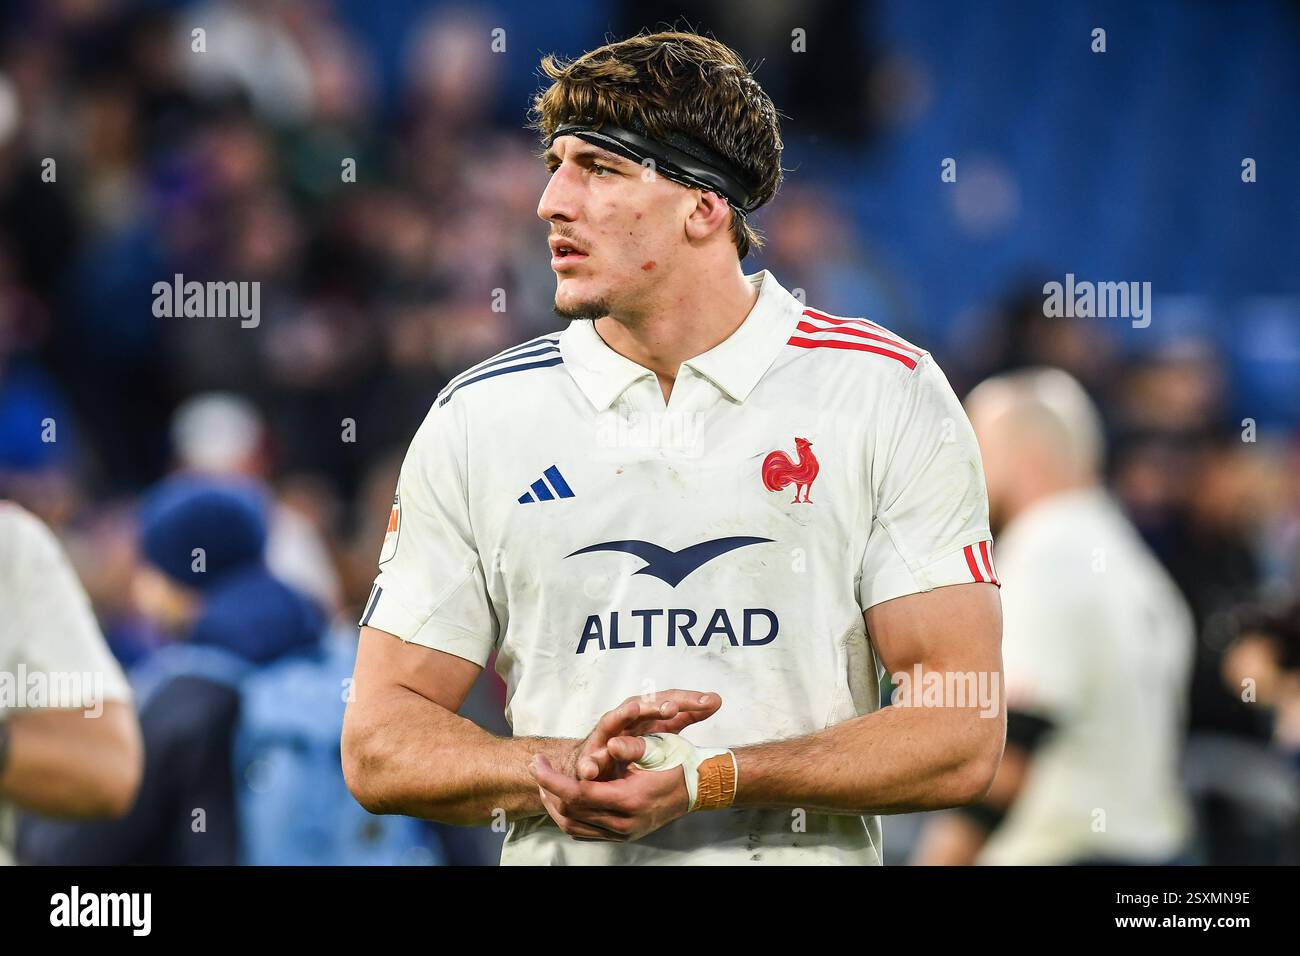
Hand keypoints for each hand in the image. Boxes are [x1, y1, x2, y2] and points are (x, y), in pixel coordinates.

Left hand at [530, 690, 723, 841]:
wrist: (698, 787)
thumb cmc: (677, 762)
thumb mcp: (659, 747)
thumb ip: (632, 747)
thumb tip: (609, 745)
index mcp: (630, 799)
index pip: (578, 794)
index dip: (552, 779)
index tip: (537, 763)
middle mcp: (625, 822)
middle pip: (570, 813)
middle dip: (547, 790)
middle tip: (539, 768)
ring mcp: (624, 833)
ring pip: (573, 826)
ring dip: (554, 805)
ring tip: (546, 782)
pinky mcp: (623, 836)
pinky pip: (585, 832)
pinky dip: (568, 816)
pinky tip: (564, 798)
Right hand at [566, 690, 721, 781]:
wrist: (593, 763)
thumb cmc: (630, 743)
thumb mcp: (661, 729)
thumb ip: (686, 715)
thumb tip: (716, 699)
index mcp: (645, 715)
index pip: (668, 701)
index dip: (688, 701)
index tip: (711, 703)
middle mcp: (624, 719)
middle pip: (641, 705)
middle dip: (655, 705)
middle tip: (672, 707)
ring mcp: (604, 737)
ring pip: (612, 721)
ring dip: (623, 715)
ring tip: (635, 709)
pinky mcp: (588, 758)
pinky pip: (587, 760)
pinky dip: (589, 763)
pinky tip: (592, 768)